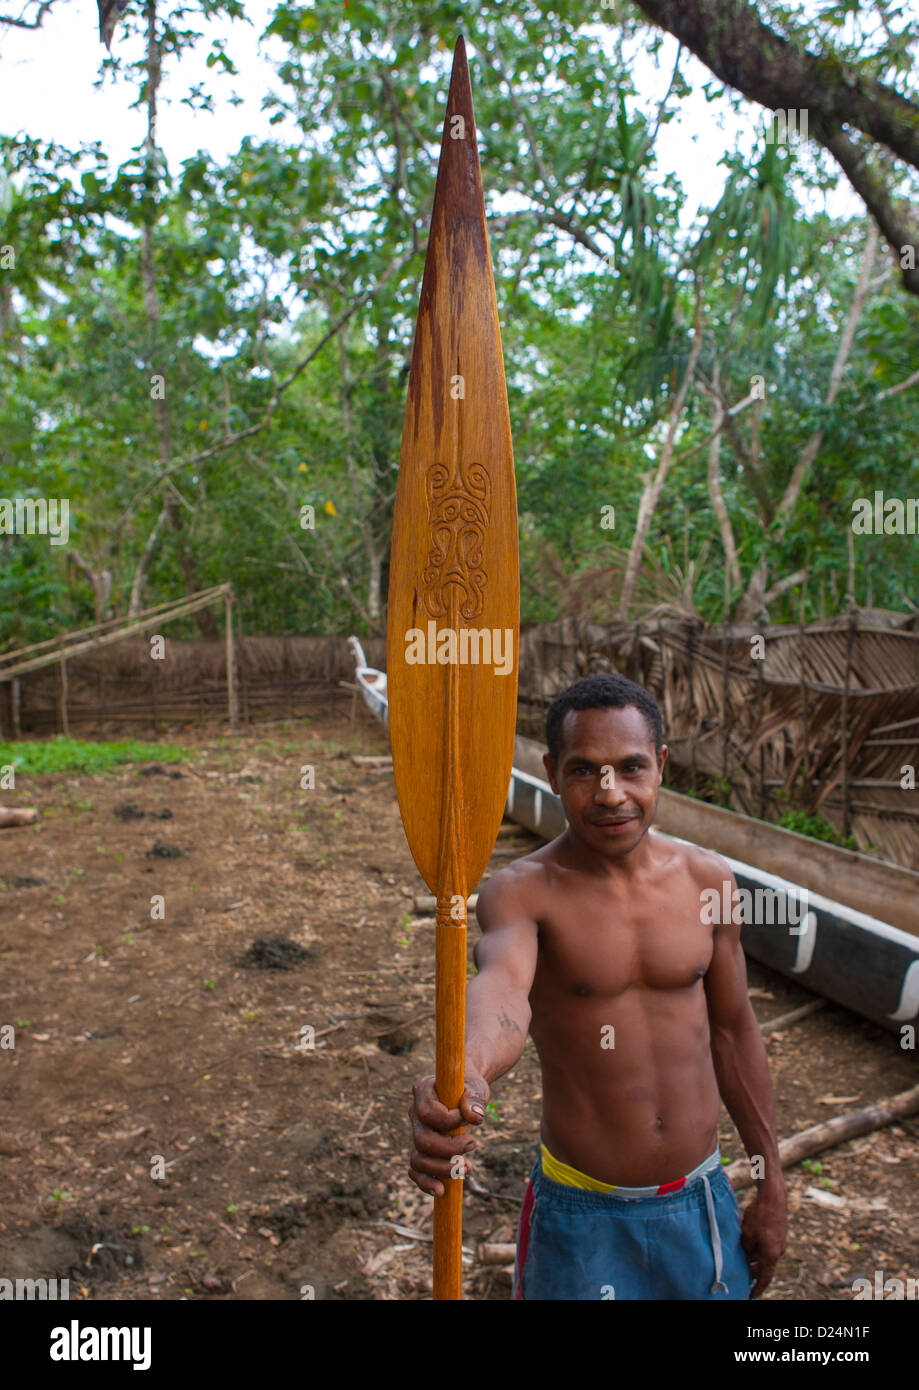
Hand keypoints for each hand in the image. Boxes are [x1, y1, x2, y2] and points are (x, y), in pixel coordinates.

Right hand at [408, 1071, 489, 1196]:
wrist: (466, 1091)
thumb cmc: (470, 1087)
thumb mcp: (476, 1088)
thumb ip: (475, 1100)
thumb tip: (475, 1117)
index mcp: (423, 1090)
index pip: (428, 1113)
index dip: (449, 1121)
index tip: (470, 1119)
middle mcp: (415, 1112)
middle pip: (422, 1140)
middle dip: (449, 1150)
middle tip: (473, 1144)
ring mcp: (416, 1132)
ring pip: (417, 1160)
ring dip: (442, 1170)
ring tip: (467, 1169)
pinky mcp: (422, 1149)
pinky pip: (416, 1171)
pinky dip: (426, 1183)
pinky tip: (442, 1191)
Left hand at [741, 1182, 786, 1297]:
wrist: (773, 1197)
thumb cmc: (759, 1215)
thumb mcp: (747, 1234)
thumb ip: (746, 1249)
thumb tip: (747, 1256)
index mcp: (771, 1254)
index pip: (765, 1277)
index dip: (758, 1287)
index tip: (751, 1295)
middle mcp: (778, 1250)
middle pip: (765, 1267)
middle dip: (754, 1272)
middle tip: (743, 1276)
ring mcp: (780, 1242)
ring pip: (765, 1255)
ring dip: (755, 1258)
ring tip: (743, 1259)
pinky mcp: (779, 1234)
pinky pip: (768, 1246)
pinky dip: (759, 1248)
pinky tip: (749, 1243)